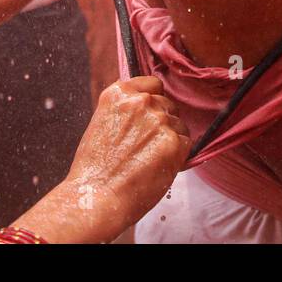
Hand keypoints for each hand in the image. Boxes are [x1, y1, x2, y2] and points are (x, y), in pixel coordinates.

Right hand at [58, 77, 189, 241]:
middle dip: (162, 123)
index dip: (153, 102)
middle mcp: (141, 101)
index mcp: (119, 93)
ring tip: (148, 160)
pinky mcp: (173, 141)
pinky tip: (158, 167)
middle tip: (145, 148)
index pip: (152, 84)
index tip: (149, 116)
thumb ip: (125, 110)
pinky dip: (177, 155)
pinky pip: (186, 143)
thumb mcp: (102, 123)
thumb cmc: (95, 168)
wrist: (96, 197)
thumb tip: (147, 108)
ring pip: (178, 124)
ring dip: (170, 139)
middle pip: (167, 105)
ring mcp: (158, 120)